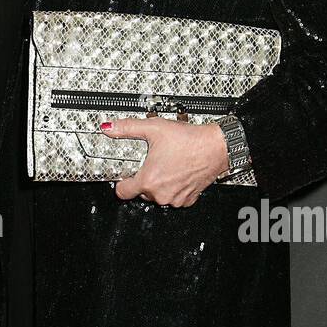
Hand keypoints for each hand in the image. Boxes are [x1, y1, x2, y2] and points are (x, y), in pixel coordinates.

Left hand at [99, 117, 229, 207]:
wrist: (216, 147)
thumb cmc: (189, 141)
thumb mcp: (153, 128)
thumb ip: (128, 128)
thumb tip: (110, 127)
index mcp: (148, 180)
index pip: (122, 192)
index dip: (121, 182)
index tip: (125, 175)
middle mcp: (161, 194)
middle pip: (141, 192)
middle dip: (144, 179)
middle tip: (151, 162)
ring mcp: (176, 198)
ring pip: (158, 195)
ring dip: (160, 184)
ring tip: (166, 165)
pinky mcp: (189, 199)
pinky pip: (175, 197)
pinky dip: (174, 187)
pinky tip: (177, 172)